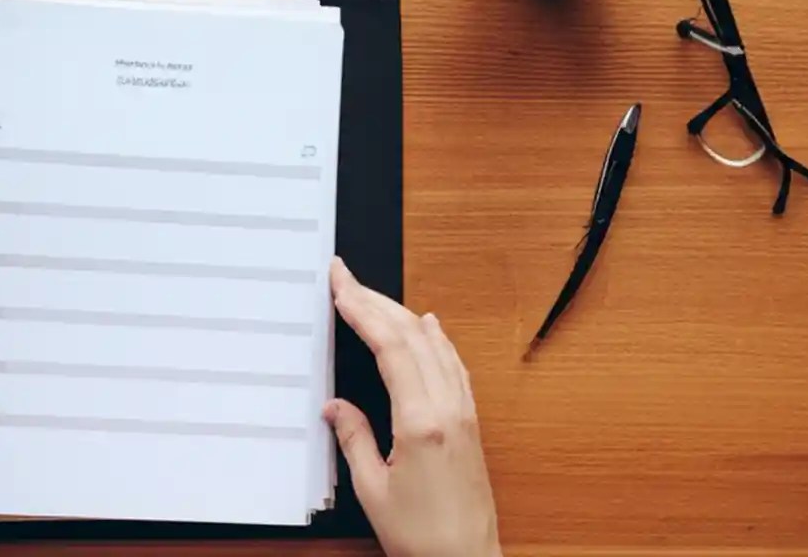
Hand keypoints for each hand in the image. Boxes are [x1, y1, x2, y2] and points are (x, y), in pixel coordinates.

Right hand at [323, 259, 501, 556]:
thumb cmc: (421, 536)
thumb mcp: (372, 489)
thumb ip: (353, 438)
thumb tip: (336, 406)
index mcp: (421, 420)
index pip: (389, 346)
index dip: (362, 310)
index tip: (340, 286)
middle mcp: (448, 408)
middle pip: (412, 336)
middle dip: (376, 301)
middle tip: (347, 277)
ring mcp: (464, 413)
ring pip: (435, 345)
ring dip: (403, 314)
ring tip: (375, 294)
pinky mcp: (471, 424)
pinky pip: (454, 365)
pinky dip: (436, 339)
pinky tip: (429, 327)